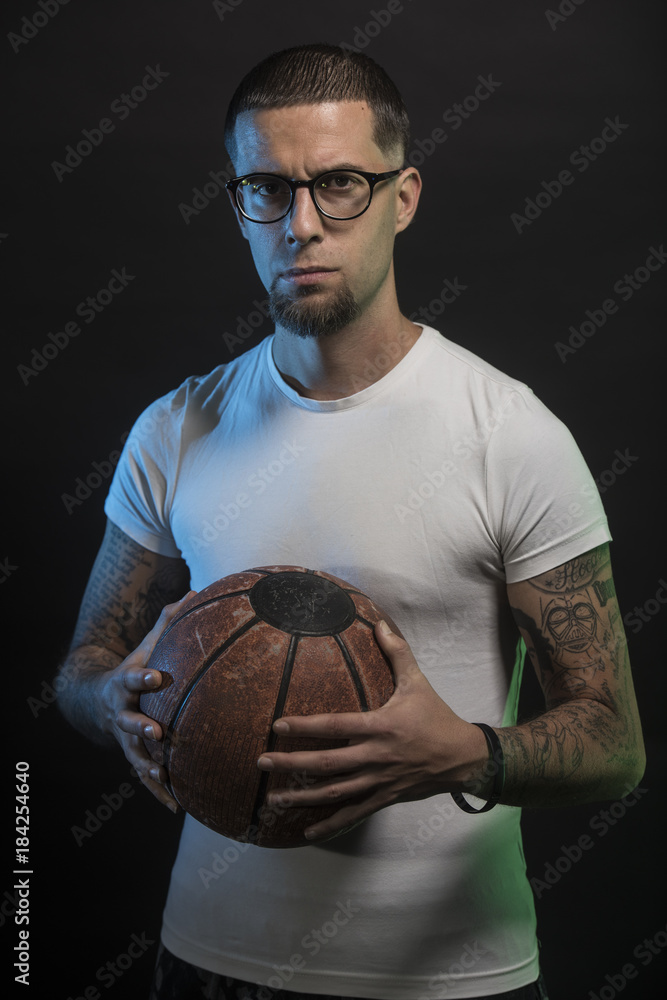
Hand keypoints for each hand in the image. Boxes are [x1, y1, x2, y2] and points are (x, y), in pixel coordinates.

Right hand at [98, 592, 196, 811]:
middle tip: (156, 731)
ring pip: (133, 754)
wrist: (99, 698)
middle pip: (128, 721)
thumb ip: (169, 622)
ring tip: (162, 774)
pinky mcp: (132, 756)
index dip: (143, 678)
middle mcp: (121, 712)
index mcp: (126, 682)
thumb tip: (196, 591)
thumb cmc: (137, 666)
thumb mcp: (147, 644)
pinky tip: (176, 806)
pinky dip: (157, 792)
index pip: (134, 678)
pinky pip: (144, 777)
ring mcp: (124, 738)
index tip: (155, 676)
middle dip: (140, 726)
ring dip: (146, 764)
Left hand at [256, 620, 489, 840]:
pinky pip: (353, 814)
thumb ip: (397, 652)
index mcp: (380, 726)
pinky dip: (330, 825)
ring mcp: (379, 781)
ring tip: (272, 799)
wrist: (463, 758)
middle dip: (292, 763)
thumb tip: (380, 623)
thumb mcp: (418, 682)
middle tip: (262, 762)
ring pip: (335, 792)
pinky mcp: (384, 798)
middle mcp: (376, 756)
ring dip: (302, 797)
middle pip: (327, 763)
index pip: (335, 726)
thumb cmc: (436, 717)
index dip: (306, 726)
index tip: (278, 725)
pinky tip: (306, 832)